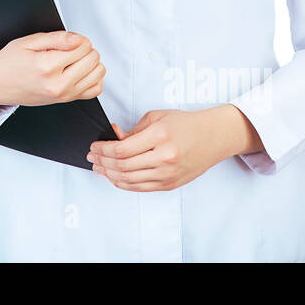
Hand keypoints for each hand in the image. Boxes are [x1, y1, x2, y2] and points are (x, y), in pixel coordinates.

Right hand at [0, 31, 104, 108]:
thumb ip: (56, 38)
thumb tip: (78, 39)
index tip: (67, 40)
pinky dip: (93, 78)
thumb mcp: (28, 42)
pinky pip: (95, 90)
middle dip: (84, 48)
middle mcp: (58, 83)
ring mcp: (64, 94)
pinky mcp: (66, 100)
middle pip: (92, 58)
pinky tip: (81, 71)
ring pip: (98, 73)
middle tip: (69, 48)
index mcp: (47, 65)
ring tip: (75, 58)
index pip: (82, 46)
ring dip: (91, 62)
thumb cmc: (9, 63)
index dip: (77, 38)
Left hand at [86, 106, 246, 191]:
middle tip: (92, 157)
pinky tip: (114, 176)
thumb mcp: (157, 117)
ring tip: (99, 168)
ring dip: (109, 174)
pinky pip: (140, 188)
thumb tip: (113, 139)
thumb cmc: (185, 124)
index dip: (103, 150)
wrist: (213, 137)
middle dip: (102, 162)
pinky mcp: (170, 184)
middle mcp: (164, 157)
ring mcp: (168, 174)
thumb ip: (133, 130)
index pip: (122, 149)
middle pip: (123, 166)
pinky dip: (123, 183)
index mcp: (160, 136)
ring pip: (129, 180)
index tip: (94, 146)